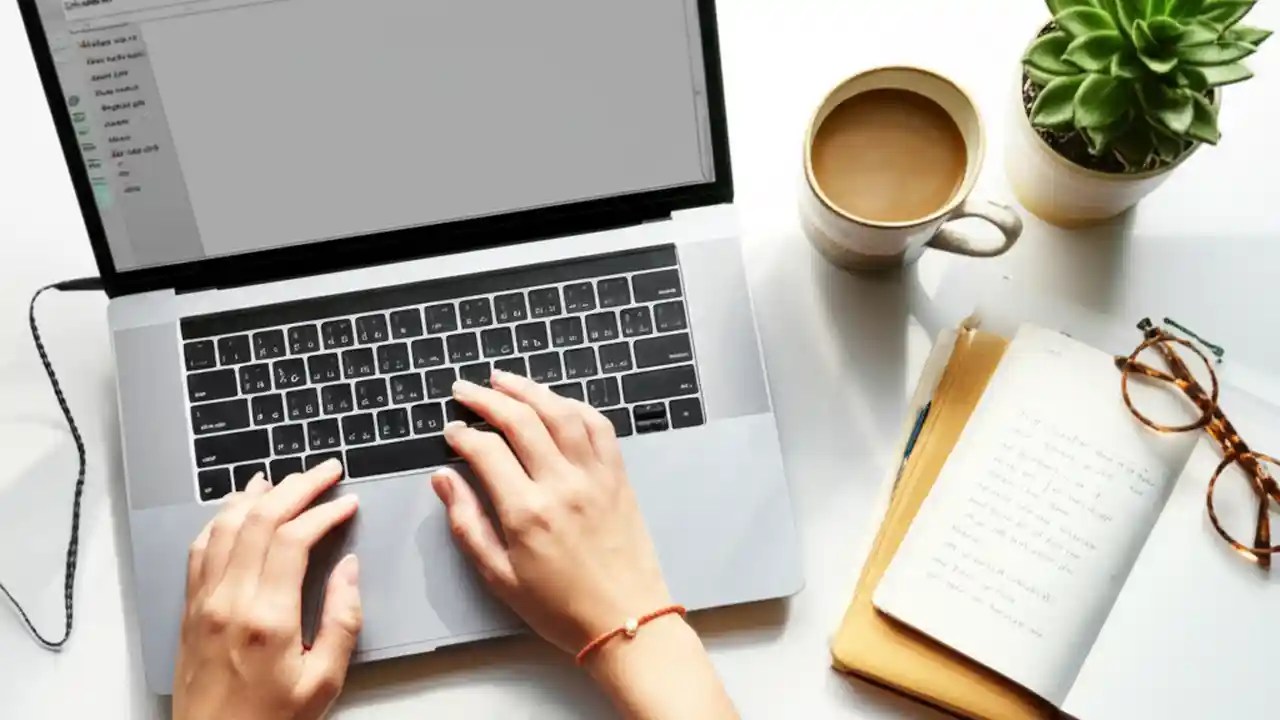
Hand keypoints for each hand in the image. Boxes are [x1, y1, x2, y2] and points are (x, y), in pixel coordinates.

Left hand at [175, 460, 361, 719]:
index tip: (348, 503)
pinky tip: (239, 510)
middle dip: (296, 486)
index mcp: (267, 618)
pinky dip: (222, 518)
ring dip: (257, 494)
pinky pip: (201, 547)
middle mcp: (229, 600)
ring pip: (226, 525)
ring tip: (284, 479)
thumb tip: (348, 569)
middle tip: (325, 472)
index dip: (324, 511)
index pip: (294, 539)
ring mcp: (203, 601)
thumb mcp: (323, 680)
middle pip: (259, 519)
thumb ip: (342, 620)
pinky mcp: (189, 608)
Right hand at [433, 371, 672, 654]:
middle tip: (465, 390)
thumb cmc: (560, 607)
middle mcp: (562, 485)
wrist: (626, 620)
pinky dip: (574, 406)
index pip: (486, 451)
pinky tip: (555, 402)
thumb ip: (466, 523)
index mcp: (527, 513)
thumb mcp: (499, 576)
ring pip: (561, 412)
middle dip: (487, 399)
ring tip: (504, 380)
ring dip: (529, 389)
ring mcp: (595, 476)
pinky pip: (598, 426)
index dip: (462, 435)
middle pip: (521, 420)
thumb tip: (443, 480)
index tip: (451, 432)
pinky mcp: (618, 477)